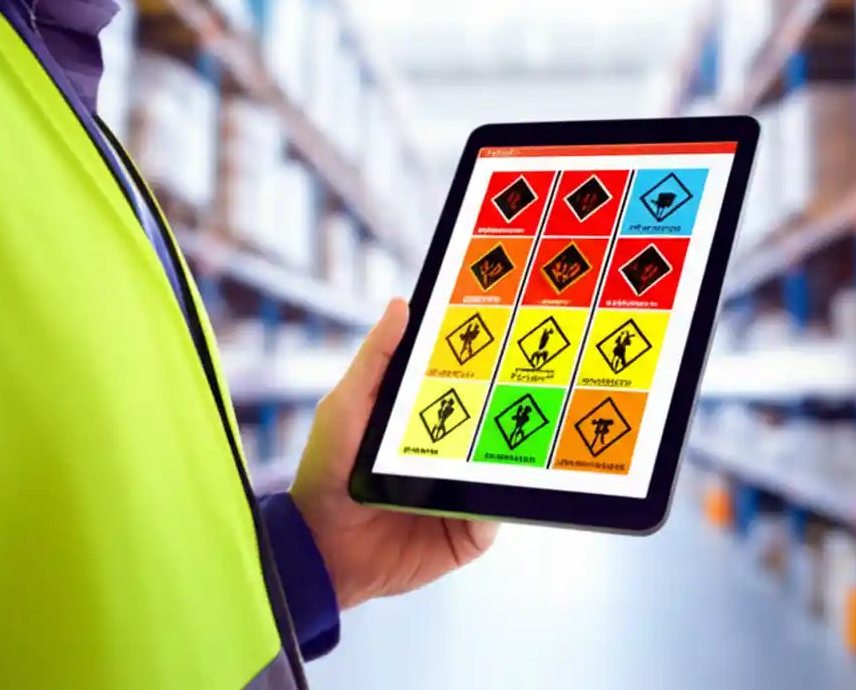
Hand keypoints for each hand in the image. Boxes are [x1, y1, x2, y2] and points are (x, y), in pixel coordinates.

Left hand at [291, 298, 497, 609]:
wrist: (319, 550)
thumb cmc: (325, 473)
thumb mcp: (345, 406)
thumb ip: (375, 360)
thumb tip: (401, 305)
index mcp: (424, 421)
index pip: (465, 388)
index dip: (486, 365)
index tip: (509, 334)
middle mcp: (448, 456)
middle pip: (493, 427)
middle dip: (513, 408)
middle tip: (536, 383)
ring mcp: (460, 494)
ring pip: (500, 471)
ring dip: (511, 458)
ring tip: (526, 436)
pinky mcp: (466, 535)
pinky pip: (494, 518)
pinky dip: (496, 506)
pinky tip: (492, 491)